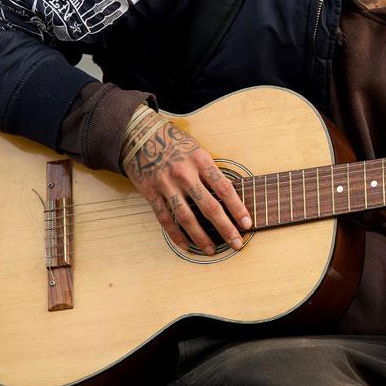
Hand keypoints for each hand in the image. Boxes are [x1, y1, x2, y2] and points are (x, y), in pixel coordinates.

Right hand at [123, 120, 251, 252]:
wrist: (139, 135)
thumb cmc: (174, 142)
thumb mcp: (197, 149)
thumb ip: (209, 171)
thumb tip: (229, 196)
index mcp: (200, 160)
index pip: (224, 187)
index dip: (237, 207)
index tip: (247, 223)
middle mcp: (184, 173)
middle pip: (208, 206)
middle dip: (225, 228)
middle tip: (237, 243)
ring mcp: (166, 184)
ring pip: (186, 217)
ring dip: (201, 237)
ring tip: (213, 250)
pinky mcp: (150, 193)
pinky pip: (165, 218)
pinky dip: (176, 234)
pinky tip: (186, 246)